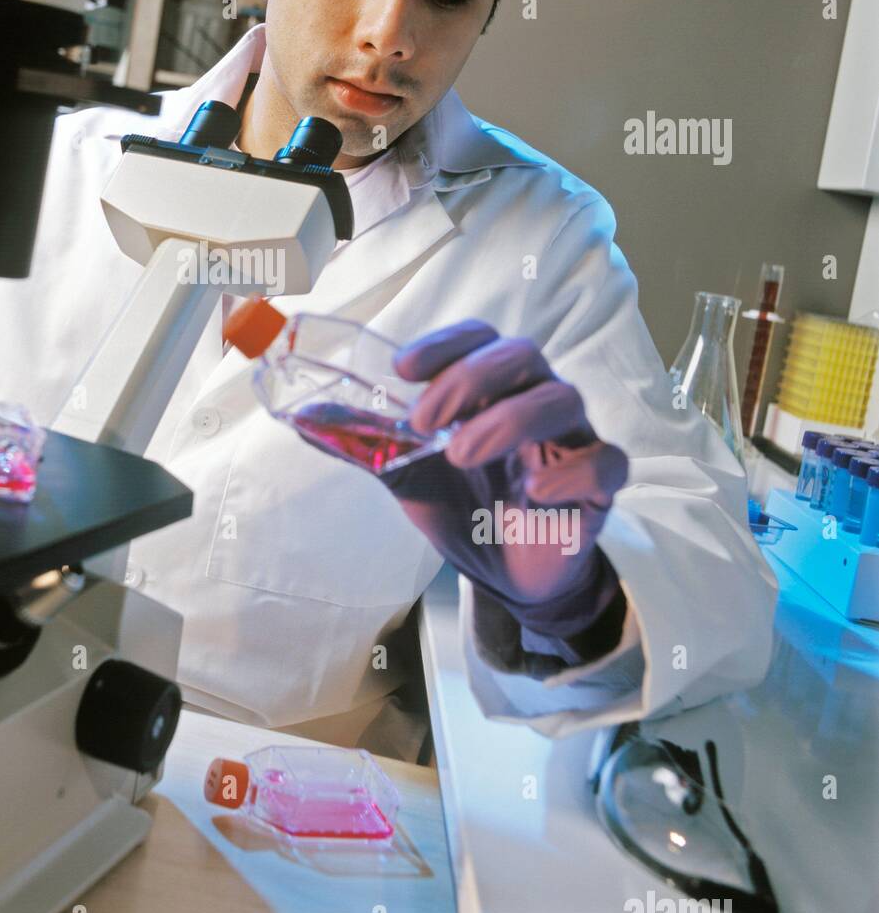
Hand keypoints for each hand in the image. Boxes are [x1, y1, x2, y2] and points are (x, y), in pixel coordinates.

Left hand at [382, 320, 629, 637]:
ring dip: (509, 419)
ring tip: (462, 453)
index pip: (480, 337)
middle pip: (522, 354)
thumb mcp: (407, 474)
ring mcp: (571, 439)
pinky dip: (572, 471)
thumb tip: (304, 416)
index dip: (445, 344)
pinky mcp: (598, 487)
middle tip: (425, 419)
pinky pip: (606, 461)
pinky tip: (534, 492)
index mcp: (493, 387)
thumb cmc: (462, 506)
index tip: (403, 368)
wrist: (505, 575)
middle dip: (469, 378)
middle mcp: (535, 399)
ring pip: (562, 398)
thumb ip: (368, 442)